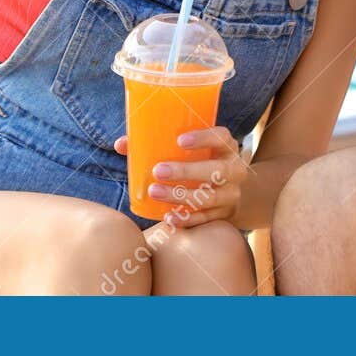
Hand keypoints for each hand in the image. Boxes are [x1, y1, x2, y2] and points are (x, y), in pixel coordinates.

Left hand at [115, 127, 247, 227]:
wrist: (230, 189)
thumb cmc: (202, 161)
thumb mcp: (192, 149)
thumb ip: (158, 144)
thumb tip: (121, 144)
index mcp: (226, 146)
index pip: (220, 137)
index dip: (203, 138)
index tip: (179, 140)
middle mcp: (234, 169)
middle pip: (217, 170)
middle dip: (187, 171)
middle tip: (158, 171)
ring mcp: (230, 193)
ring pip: (209, 197)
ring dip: (181, 196)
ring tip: (155, 192)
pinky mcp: (224, 214)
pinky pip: (206, 218)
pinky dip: (187, 218)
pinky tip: (169, 217)